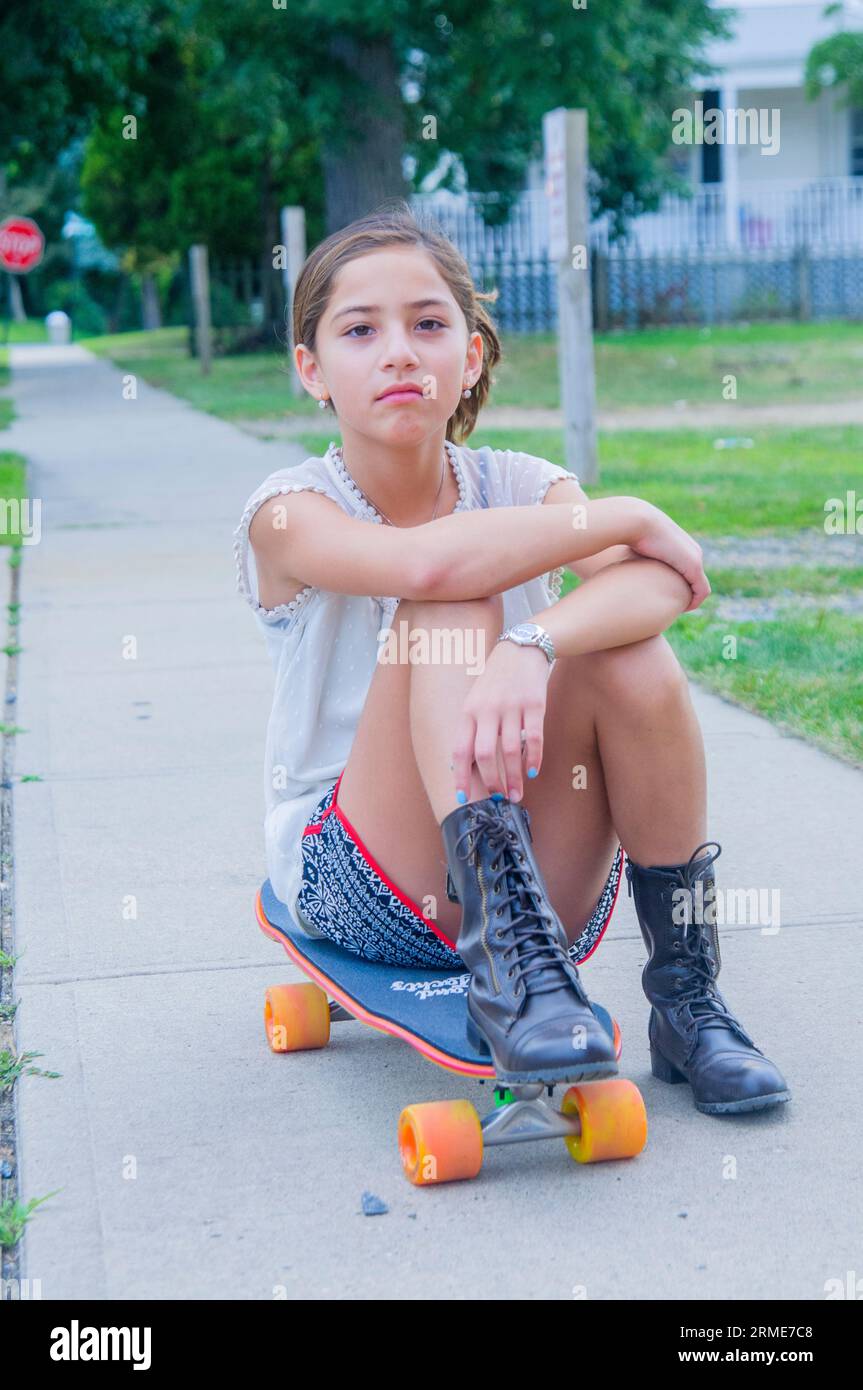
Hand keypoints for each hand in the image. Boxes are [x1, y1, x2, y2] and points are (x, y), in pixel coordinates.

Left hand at [452, 637, 550, 804]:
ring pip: (510, 751)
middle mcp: (487, 710)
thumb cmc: (495, 681)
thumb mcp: (475, 700)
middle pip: (485, 755)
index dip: (460, 776)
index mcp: (469, 711)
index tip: (462, 798)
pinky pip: (534, 738)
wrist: (520, 649)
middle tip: (498, 799)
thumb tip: (464, 765)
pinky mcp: (534, 705)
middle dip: (491, 782)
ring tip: (517, 794)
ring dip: (514, 777)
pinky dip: (534, 758)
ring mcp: (511, 707)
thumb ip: (471, 728)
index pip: (460, 750)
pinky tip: (533, 771)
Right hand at [630, 503, 710, 612]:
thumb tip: (627, 565)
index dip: (677, 585)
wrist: (637, 520)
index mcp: (682, 546)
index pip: (687, 571)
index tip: (663, 596)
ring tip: (675, 610)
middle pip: (696, 580)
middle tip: (670, 607)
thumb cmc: (629, 532)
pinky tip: (681, 609)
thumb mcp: (635, 546)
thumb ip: (638, 556)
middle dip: (685, 594)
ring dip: (690, 600)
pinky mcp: (693, 567)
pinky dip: (694, 602)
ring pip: (700, 587)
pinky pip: (701, 591)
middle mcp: (694, 552)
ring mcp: (695, 559)